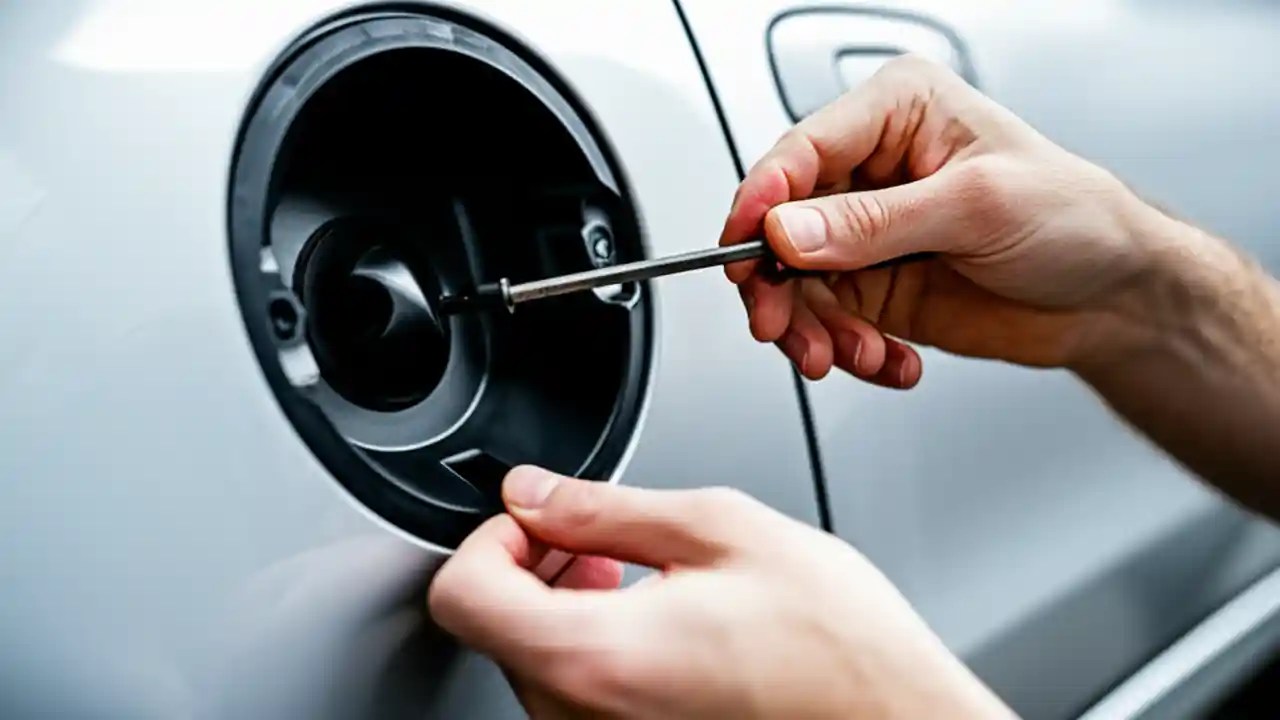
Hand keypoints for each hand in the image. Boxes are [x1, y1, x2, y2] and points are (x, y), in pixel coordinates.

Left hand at [429, 467, 1013, 718]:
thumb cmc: (837, 647)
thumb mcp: (721, 532)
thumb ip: (604, 508)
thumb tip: (534, 492)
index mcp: (593, 659)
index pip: (461, 595)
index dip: (491, 537)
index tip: (537, 516)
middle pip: (495, 629)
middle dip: (534, 565)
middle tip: (598, 538)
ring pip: (534, 662)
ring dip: (563, 606)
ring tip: (633, 574)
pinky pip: (574, 696)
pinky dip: (592, 647)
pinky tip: (651, 620)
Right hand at [721, 54, 1166, 384]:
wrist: (1113, 297)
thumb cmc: (1073, 218)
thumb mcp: (975, 207)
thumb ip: (873, 223)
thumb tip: (788, 231)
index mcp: (895, 114)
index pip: (802, 151)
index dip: (761, 198)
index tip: (743, 245)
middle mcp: (870, 171)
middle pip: (782, 225)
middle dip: (780, 286)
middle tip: (782, 327)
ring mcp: (867, 235)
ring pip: (796, 284)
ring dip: (816, 331)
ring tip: (854, 355)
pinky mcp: (873, 287)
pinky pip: (829, 323)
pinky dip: (849, 351)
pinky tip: (888, 361)